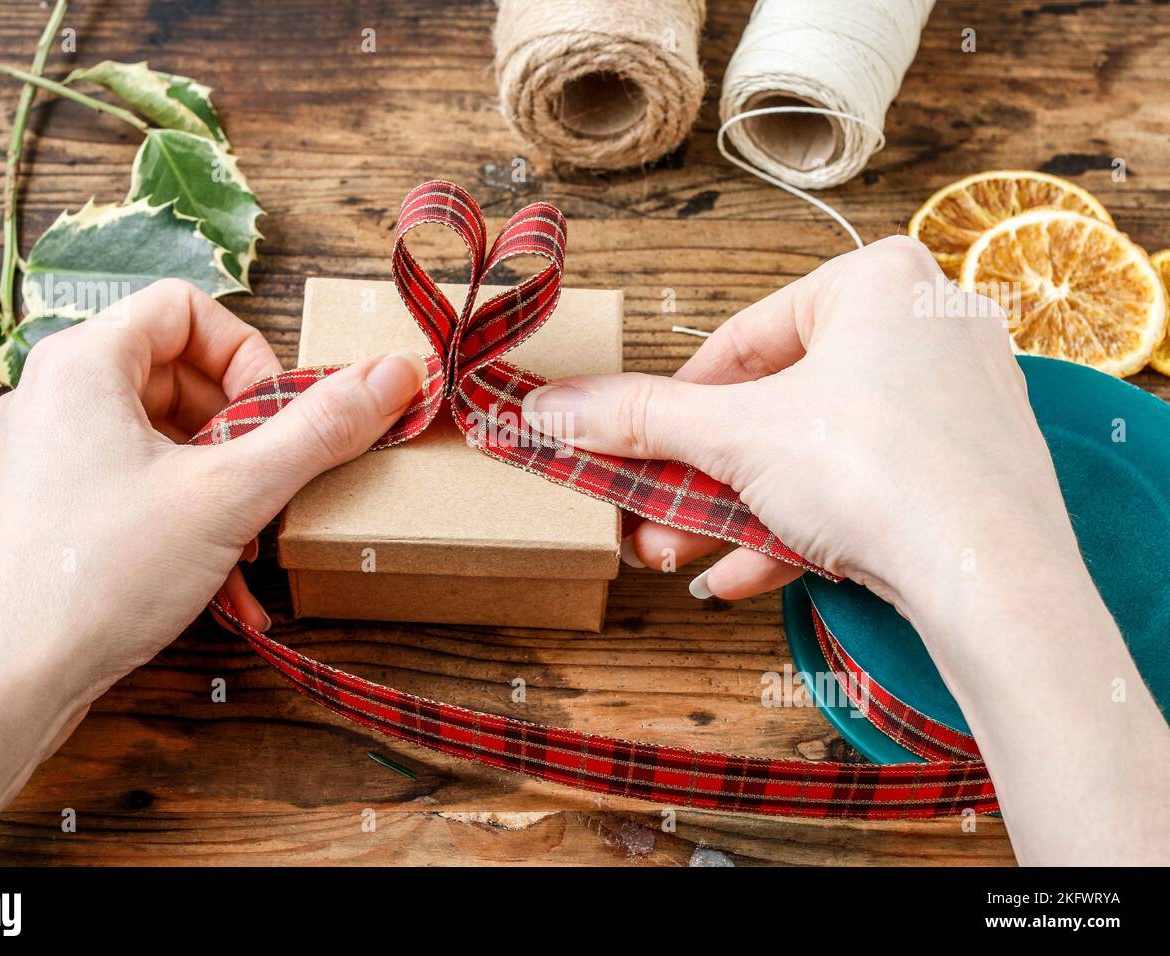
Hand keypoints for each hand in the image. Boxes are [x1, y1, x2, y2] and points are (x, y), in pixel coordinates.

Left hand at [0, 279, 424, 863]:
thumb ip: (319, 430)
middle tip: (266, 491)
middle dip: (241, 438)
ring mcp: (45, 456)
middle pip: (179, 377)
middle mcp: (55, 396)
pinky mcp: (46, 511)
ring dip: (223, 492)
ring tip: (246, 551)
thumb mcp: (232, 494)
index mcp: (84, 363)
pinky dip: (185, 524)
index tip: (273, 421)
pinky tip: (221, 590)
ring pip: (163, 443)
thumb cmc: (97, 576)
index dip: (247, 357)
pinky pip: (134, 490)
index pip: (187, 308)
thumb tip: (397, 373)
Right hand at [523, 236, 1069, 624]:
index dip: (673, 405)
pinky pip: (862, 486)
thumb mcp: (735, 437)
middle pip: (774, 403)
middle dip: (700, 474)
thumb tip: (545, 407)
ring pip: (813, 453)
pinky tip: (739, 576)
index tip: (630, 449)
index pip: (740, 340)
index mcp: (876, 280)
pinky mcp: (965, 465)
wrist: (995, 581)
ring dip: (736, 509)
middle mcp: (923, 325)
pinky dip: (800, 527)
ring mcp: (952, 399)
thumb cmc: (879, 471)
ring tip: (676, 554)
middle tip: (646, 514)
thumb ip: (636, 419)